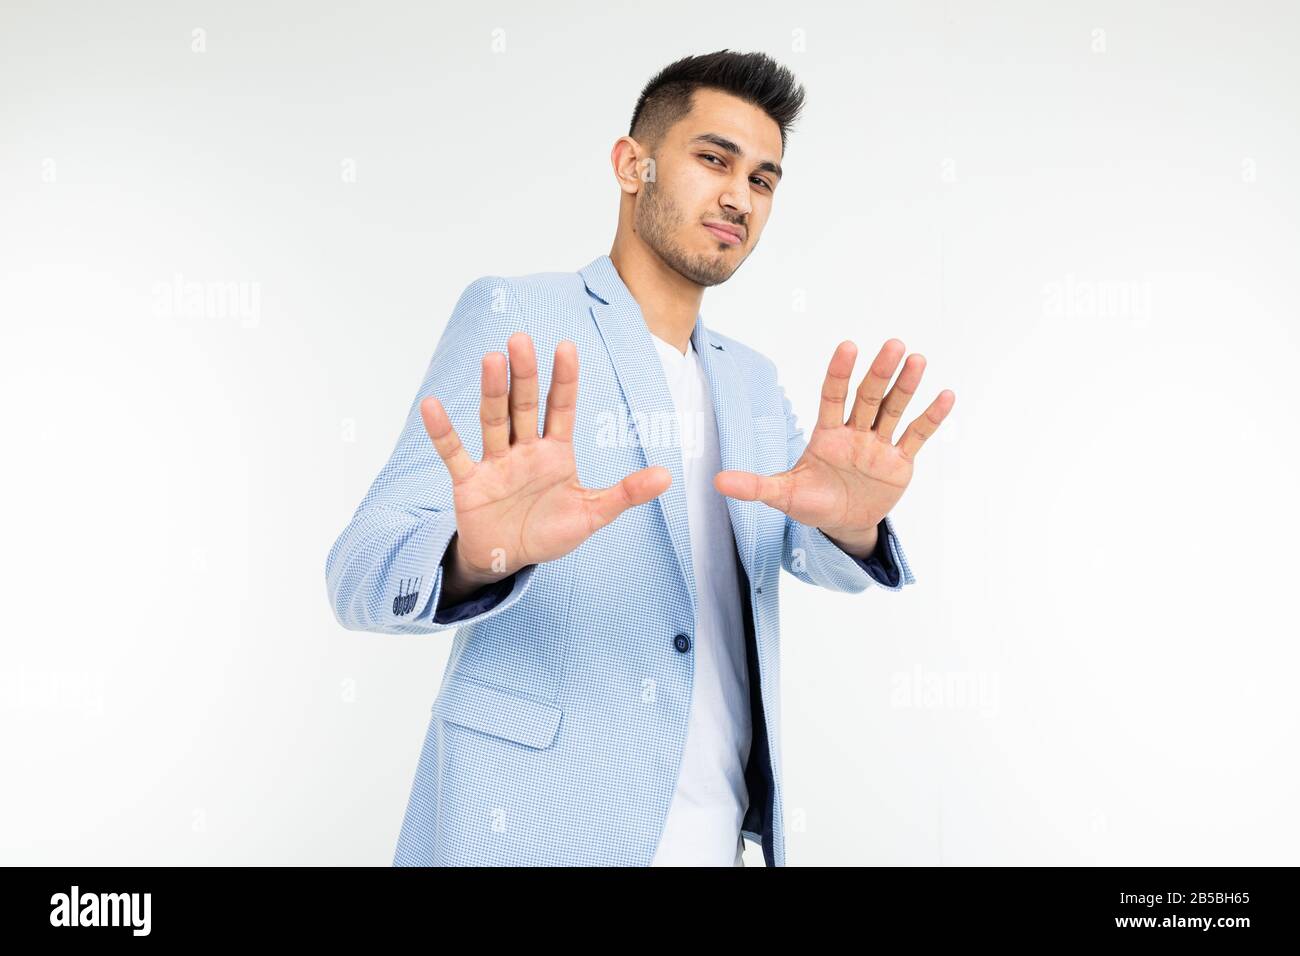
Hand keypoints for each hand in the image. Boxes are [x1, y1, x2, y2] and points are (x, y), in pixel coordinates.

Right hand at [420, 332, 671, 586]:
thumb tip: (667, 476)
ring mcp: (495, 463)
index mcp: (555, 452)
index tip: (567, 346)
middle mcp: (524, 449)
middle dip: (524, 374)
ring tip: (491, 360)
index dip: (563, 379)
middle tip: (521, 339)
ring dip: (492, 392)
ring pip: (493, 421)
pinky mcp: (469, 482)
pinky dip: (442, 433)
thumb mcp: (591, 515)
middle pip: (523, 406)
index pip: (560, 408)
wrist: (508, 560)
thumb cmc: (549, 532)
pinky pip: (453, 454)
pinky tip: (432, 406)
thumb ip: (625, 494)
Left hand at [713, 339, 952, 552]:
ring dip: (906, 387)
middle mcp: (854, 433)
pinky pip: (916, 436)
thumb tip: (718, 482)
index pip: (832, 397)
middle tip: (893, 345)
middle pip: (868, 397)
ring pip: (893, 409)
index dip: (840, 373)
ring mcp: (879, 445)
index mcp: (826, 434)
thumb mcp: (783, 495)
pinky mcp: (899, 462)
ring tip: (918, 360)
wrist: (841, 524)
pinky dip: (930, 418)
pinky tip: (945, 396)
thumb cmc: (811, 502)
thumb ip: (755, 486)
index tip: (848, 347)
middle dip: (879, 372)